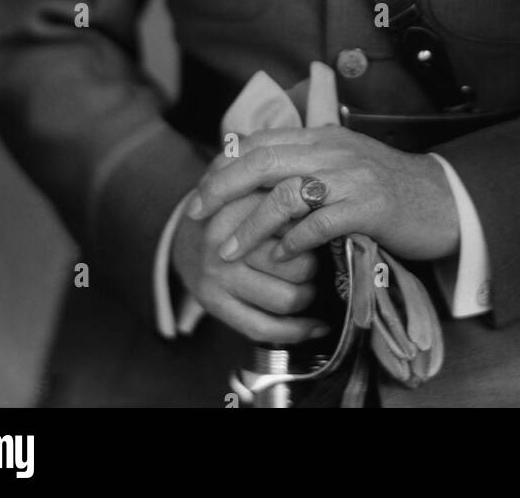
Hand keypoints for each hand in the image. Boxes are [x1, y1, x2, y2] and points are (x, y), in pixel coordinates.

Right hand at [172, 188, 326, 345]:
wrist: (184, 237)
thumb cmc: (235, 210)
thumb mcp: (256, 187)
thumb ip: (289, 188)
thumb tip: (332, 197)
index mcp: (241, 204)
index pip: (300, 223)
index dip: (322, 230)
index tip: (335, 231)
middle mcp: (226, 240)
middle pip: (299, 263)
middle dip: (318, 266)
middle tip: (322, 260)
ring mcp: (217, 275)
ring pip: (287, 298)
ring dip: (309, 296)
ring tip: (313, 285)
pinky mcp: (212, 304)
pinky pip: (263, 328)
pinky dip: (297, 331)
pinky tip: (317, 326)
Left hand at [186, 126, 459, 264]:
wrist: (443, 198)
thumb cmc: (387, 185)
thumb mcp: (342, 162)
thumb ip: (305, 162)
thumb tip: (256, 172)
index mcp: (322, 136)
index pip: (260, 141)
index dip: (224, 164)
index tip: (200, 190)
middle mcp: (332, 150)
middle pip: (263, 161)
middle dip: (222, 188)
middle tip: (196, 213)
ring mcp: (351, 177)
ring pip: (287, 194)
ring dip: (252, 224)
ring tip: (229, 249)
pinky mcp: (369, 207)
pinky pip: (321, 222)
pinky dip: (295, 240)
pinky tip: (281, 257)